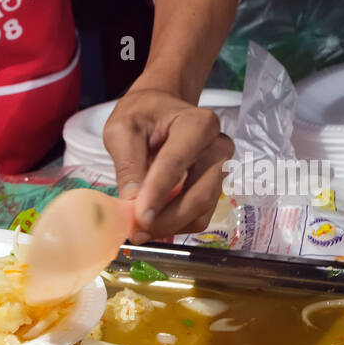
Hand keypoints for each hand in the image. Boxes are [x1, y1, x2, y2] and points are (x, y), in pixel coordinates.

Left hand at [103, 86, 234, 241]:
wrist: (162, 111)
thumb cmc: (142, 116)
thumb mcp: (122, 130)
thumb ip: (128, 165)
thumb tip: (132, 204)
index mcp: (197, 124)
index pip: (176, 164)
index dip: (157, 194)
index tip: (139, 218)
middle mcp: (218, 147)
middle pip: (199, 195)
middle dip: (166, 220)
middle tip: (135, 233)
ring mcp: (221, 169)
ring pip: (201, 211)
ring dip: (170, 226)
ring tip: (139, 229)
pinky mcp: (216, 187)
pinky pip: (199, 216)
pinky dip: (176, 225)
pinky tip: (154, 221)